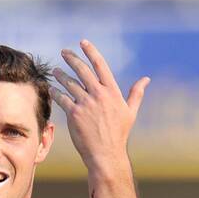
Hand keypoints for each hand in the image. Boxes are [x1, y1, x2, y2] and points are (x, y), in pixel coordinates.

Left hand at [50, 39, 148, 173]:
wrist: (106, 155)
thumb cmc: (119, 135)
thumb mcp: (130, 112)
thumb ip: (136, 93)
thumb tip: (146, 79)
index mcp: (112, 91)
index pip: (100, 64)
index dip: (90, 51)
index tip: (83, 42)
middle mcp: (99, 94)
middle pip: (82, 70)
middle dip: (71, 58)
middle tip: (64, 52)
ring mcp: (86, 104)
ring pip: (70, 83)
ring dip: (61, 75)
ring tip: (55, 71)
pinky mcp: (74, 114)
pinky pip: (62, 98)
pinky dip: (56, 92)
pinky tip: (52, 89)